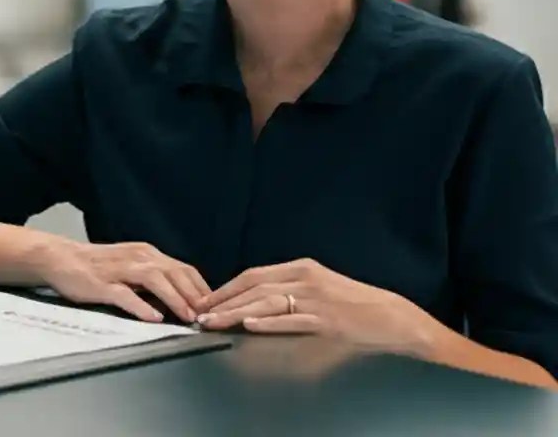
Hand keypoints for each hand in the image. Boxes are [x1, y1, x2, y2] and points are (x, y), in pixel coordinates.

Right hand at [34, 240, 210, 322]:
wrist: (59, 258)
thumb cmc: (96, 266)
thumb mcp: (130, 266)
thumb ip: (153, 278)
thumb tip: (181, 297)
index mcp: (146, 253)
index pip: (183, 269)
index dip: (201, 288)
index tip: (214, 307)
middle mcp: (137, 257)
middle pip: (174, 272)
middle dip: (194, 295)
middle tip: (207, 315)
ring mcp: (119, 270)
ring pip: (154, 279)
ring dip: (174, 298)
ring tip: (187, 317)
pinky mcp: (101, 284)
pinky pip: (124, 294)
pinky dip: (140, 306)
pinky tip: (153, 317)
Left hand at [196, 258, 436, 355]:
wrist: (394, 318)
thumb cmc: (355, 306)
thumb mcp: (319, 288)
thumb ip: (290, 290)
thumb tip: (255, 302)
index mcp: (302, 268)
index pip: (253, 275)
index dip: (226, 288)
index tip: (206, 301)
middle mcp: (306, 279)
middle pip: (255, 288)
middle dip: (224, 302)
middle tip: (200, 314)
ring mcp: (317, 299)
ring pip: (267, 303)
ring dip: (236, 313)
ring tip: (215, 322)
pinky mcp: (327, 320)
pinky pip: (292, 320)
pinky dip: (269, 322)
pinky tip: (250, 326)